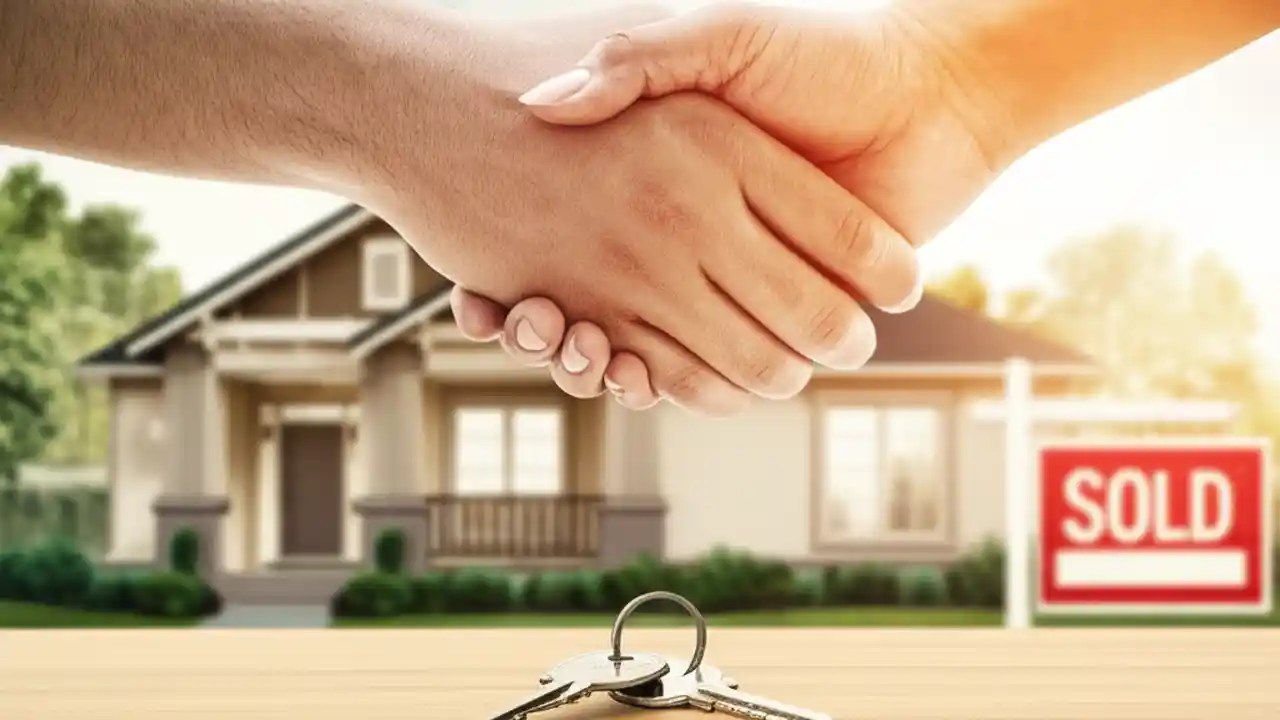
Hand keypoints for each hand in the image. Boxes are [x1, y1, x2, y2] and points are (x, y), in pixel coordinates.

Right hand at [453, 1, 1011, 406]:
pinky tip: (620, 366)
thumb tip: (546, 102)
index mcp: (675, 171)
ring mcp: (731, 274)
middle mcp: (694, 229)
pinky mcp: (776, 311)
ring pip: (638, 339)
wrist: (934, 89)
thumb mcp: (722, 35)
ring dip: (591, 356)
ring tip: (563, 342)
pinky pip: (702, 362)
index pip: (572, 230)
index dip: (523, 266)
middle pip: (595, 299)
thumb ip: (642, 60)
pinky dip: (658, 377)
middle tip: (521, 321)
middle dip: (551, 325)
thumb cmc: (827, 52)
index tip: (486, 287)